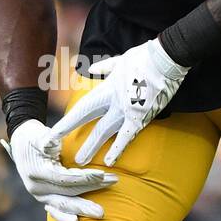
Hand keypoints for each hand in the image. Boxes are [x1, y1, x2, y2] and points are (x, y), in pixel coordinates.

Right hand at [2, 118, 117, 220]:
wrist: (22, 145)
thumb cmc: (36, 137)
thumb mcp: (41, 135)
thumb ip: (47, 141)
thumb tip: (52, 144)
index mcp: (37, 172)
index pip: (64, 178)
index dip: (84, 178)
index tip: (102, 174)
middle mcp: (36, 187)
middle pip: (66, 194)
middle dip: (90, 191)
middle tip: (111, 188)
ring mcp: (39, 195)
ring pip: (63, 205)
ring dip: (82, 209)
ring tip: (100, 213)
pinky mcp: (44, 198)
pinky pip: (56, 210)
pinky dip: (66, 217)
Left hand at [47, 38, 188, 165]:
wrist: (166, 60)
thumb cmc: (143, 58)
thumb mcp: (118, 60)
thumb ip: (103, 68)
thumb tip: (92, 69)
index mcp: (106, 89)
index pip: (82, 109)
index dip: (67, 122)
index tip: (54, 133)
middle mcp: (114, 103)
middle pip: (92, 125)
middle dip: (77, 139)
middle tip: (63, 153)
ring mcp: (128, 111)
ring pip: (107, 133)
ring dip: (94, 147)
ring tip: (81, 162)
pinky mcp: (142, 117)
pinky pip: (128, 136)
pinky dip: (118, 148)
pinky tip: (110, 161)